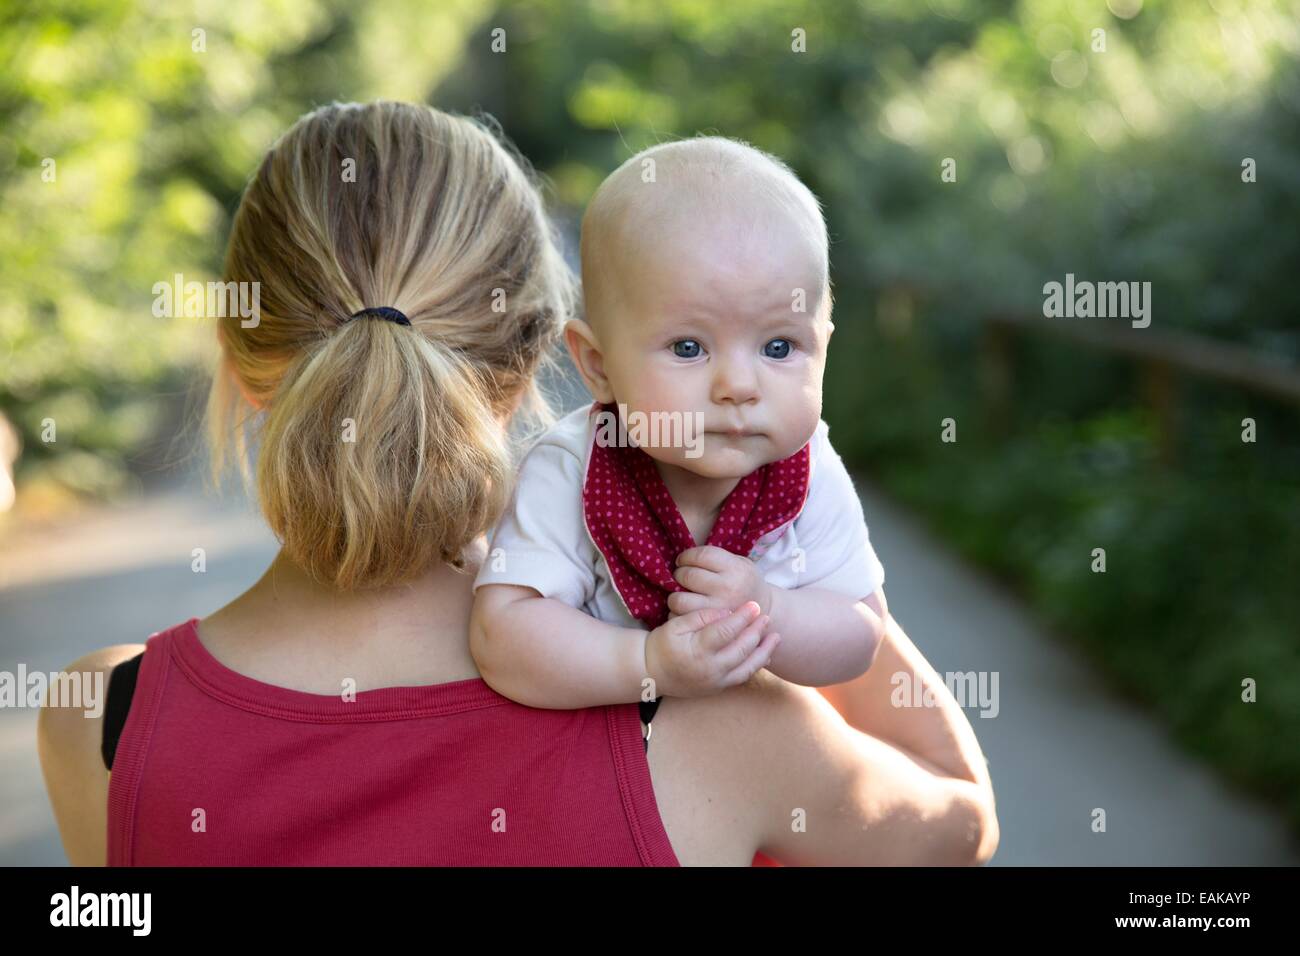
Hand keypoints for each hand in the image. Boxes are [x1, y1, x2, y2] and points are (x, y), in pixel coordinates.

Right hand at [643, 603, 780, 698]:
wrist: (652, 674)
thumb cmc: (662, 645)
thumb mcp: (675, 625)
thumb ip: (700, 617)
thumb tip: (725, 612)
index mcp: (698, 650)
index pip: (726, 631)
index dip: (742, 617)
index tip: (753, 605)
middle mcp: (710, 669)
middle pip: (741, 649)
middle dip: (757, 631)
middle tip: (766, 616)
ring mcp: (716, 681)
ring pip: (748, 666)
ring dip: (764, 650)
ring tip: (775, 636)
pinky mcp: (719, 688)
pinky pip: (743, 677)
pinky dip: (756, 664)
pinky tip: (765, 653)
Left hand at [668, 545, 773, 619]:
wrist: (764, 612)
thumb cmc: (745, 583)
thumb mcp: (740, 563)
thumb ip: (716, 559)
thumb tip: (684, 559)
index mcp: (735, 568)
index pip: (701, 555)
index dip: (686, 556)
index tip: (683, 560)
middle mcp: (727, 588)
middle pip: (688, 575)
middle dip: (679, 574)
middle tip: (682, 576)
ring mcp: (718, 609)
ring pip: (680, 600)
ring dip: (676, 595)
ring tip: (682, 594)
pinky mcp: (710, 626)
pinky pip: (682, 618)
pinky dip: (678, 614)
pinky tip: (686, 609)